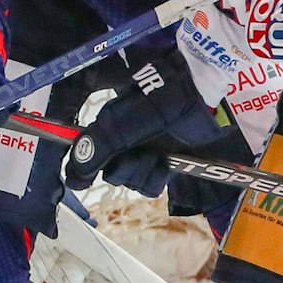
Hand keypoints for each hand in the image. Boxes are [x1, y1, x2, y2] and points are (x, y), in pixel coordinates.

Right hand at [64, 49, 223, 196]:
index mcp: (109, 125)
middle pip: (110, 172)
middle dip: (124, 168)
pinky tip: (165, 164)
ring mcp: (144, 153)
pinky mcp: (164, 164)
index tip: (84, 180)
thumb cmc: (167, 98)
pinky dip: (157, 178)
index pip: (85, 155)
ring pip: (130, 181)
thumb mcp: (130, 120)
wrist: (207, 95)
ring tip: (158, 155)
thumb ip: (102, 144)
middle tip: (139, 154)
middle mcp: (123, 141)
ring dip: (143, 172)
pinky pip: (150, 187)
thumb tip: (75, 170)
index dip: (83, 170)